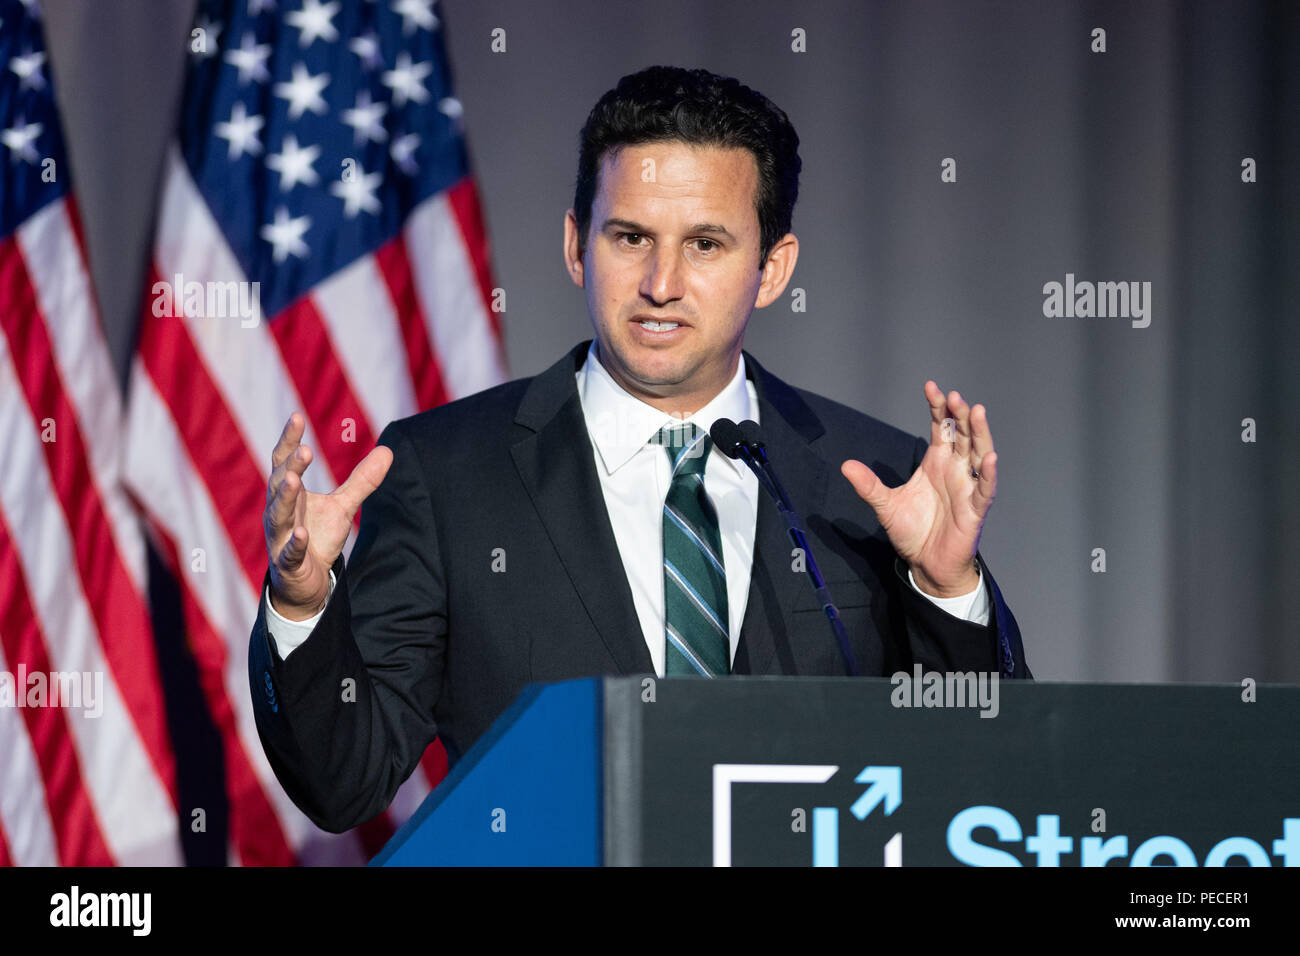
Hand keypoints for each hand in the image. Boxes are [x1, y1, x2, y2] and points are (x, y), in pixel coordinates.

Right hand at [264, 413, 392, 619]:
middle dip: (291, 467)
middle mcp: (278, 511)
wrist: (305, 582)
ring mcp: (279, 537)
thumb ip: (361, 480)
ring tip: (293, 481)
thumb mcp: (342, 506)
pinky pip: (289, 552)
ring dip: (285, 498)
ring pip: (278, 516)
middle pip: (279, 484)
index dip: (288, 440)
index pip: (283, 461)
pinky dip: (295, 543)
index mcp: (288, 493)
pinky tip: (303, 534)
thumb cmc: (317, 536)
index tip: (296, 416)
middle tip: (304, 450)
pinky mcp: (287, 563)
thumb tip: (388, 451)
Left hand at [841, 382, 996, 597]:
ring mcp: (968, 487)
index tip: (931, 387)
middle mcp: (955, 470)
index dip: (938, 408)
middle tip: (955, 396)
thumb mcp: (885, 505)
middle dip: (959, 414)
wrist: (926, 564)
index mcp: (936, 462)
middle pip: (962, 434)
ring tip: (977, 412)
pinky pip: (986, 489)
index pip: (940, 428)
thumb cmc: (913, 532)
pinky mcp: (976, 509)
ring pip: (979, 454)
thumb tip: (846, 465)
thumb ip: (869, 485)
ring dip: (980, 434)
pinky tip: (989, 458)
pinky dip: (989, 474)